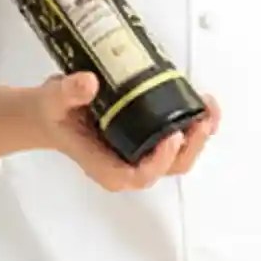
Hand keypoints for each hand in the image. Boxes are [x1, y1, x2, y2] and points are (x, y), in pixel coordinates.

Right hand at [34, 72, 219, 191]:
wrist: (52, 111)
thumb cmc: (54, 114)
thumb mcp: (53, 100)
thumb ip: (67, 93)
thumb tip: (88, 83)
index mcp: (104, 165)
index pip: (136, 176)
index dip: (158, 162)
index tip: (171, 137)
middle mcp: (127, 162)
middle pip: (167, 168)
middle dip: (189, 147)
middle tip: (199, 120)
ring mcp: (141, 150)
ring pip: (179, 156)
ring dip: (198, 135)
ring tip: (207, 109)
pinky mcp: (150, 136)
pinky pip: (179, 138)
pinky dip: (195, 124)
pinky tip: (203, 105)